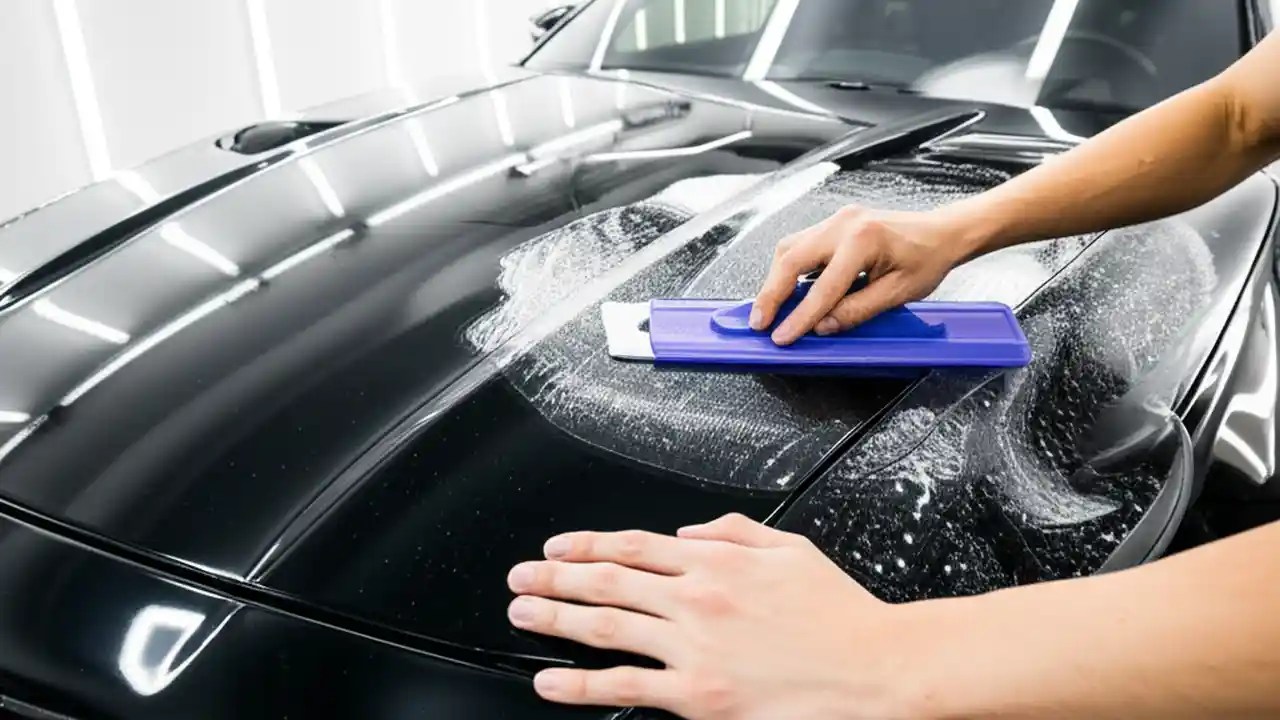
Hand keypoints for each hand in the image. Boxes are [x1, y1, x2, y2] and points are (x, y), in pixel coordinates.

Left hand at [506, 514, 918, 718]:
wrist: (876, 668)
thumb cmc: (840, 615)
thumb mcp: (791, 549)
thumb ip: (734, 531)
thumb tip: (688, 531)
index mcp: (717, 561)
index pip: (634, 546)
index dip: (587, 545)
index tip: (558, 548)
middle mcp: (697, 598)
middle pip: (607, 580)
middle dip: (555, 577)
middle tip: (520, 578)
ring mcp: (694, 647)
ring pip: (606, 625)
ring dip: (556, 617)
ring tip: (522, 613)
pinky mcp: (698, 695)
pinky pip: (625, 686)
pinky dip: (581, 685)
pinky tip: (551, 682)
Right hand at [751, 206, 973, 344]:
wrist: (942, 233)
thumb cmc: (927, 260)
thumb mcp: (897, 293)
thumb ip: (856, 311)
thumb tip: (822, 326)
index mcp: (862, 240)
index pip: (822, 287)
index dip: (800, 316)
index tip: (783, 337)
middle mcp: (843, 224)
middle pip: (791, 258)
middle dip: (771, 294)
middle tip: (759, 323)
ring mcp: (836, 220)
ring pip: (789, 248)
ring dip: (775, 279)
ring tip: (768, 309)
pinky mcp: (834, 223)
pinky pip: (801, 244)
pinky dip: (788, 268)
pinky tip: (787, 289)